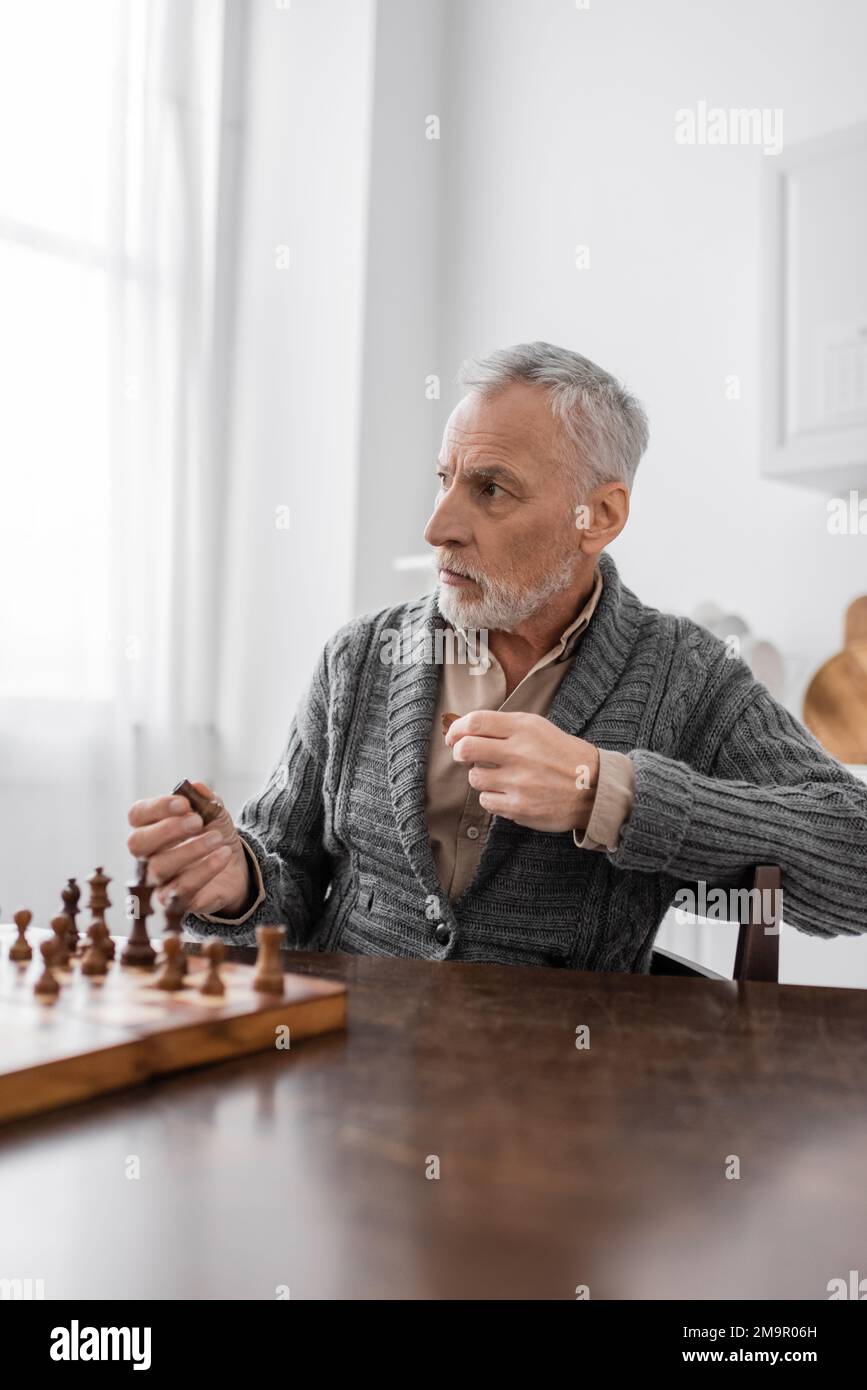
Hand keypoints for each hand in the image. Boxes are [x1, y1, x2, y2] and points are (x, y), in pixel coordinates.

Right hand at [127, 781, 250, 914]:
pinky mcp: (176, 901)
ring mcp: (160, 880)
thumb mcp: (215, 814)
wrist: (236, 867)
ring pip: (160, 866)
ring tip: (217, 839)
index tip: (185, 803)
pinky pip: (181, 889)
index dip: (157, 808)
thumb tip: (196, 786)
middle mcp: (148, 855)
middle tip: (197, 821)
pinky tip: (223, 856)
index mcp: (151, 827)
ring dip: (191, 849)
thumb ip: (205, 799)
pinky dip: (204, 870)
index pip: (137, 815)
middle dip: (167, 829)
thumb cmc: (215, 836)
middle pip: (137, 843)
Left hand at [446, 710, 599, 832]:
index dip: (456, 729)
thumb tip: (465, 729)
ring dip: (480, 776)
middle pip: (466, 749)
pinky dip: (491, 796)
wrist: (594, 788)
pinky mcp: (519, 807)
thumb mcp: (538, 728)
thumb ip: (504, 726)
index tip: (453, 736)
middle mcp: (520, 753)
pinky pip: (486, 800)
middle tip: (463, 756)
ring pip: (474, 777)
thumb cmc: (561, 755)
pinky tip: (507, 792)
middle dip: (458, 752)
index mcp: (524, 728)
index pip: (476, 722)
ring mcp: (519, 782)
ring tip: (498, 775)